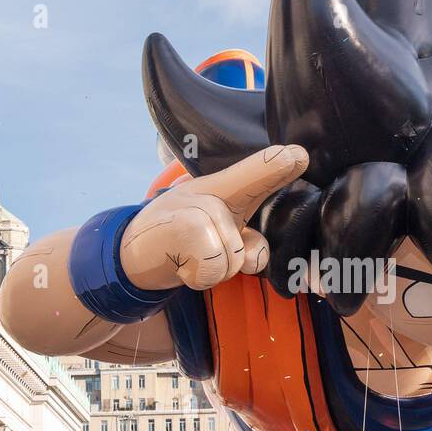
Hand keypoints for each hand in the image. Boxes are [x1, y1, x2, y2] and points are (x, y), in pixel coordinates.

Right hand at [120, 145, 308, 290]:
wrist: (132, 251)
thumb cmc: (183, 241)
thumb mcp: (218, 235)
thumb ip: (249, 245)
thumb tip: (256, 259)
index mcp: (225, 190)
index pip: (257, 176)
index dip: (277, 167)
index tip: (299, 155)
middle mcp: (212, 191)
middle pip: (252, 251)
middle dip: (229, 264)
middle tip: (198, 250)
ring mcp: (198, 206)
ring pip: (234, 261)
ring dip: (213, 271)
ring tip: (188, 254)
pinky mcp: (186, 227)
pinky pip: (215, 268)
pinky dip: (198, 276)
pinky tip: (179, 261)